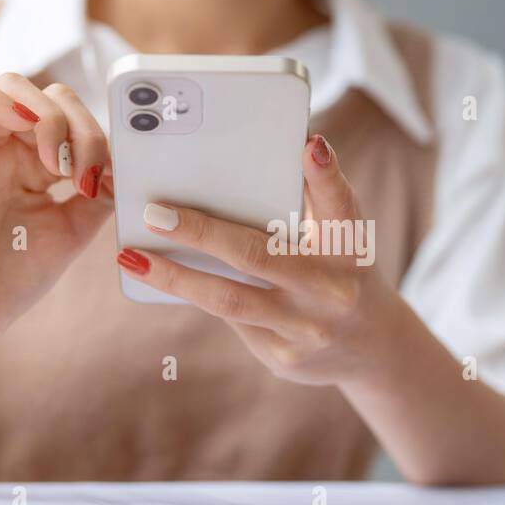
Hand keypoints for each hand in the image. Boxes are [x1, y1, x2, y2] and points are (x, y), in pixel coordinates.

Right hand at [0, 73, 112, 351]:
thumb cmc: (14, 277)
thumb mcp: (72, 230)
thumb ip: (98, 193)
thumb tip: (123, 162)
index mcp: (35, 165)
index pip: (71, 119)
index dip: (97, 136)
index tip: (106, 177)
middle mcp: (6, 151)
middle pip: (47, 97)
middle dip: (79, 124)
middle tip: (82, 172)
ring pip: (10, 88)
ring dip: (47, 115)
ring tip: (57, 163)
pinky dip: (1, 104)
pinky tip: (27, 131)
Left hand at [115, 135, 405, 386]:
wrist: (372, 346)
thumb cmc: (342, 270)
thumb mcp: (343, 234)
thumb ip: (315, 197)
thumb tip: (289, 148)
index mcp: (351, 248)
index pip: (340, 206)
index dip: (324, 175)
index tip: (309, 146)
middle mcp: (332, 290)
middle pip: (258, 256)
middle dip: (201, 234)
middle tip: (154, 214)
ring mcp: (307, 329)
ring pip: (230, 299)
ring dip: (175, 278)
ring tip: (132, 258)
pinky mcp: (284, 358)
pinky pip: (230, 320)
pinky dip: (196, 295)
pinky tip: (163, 278)